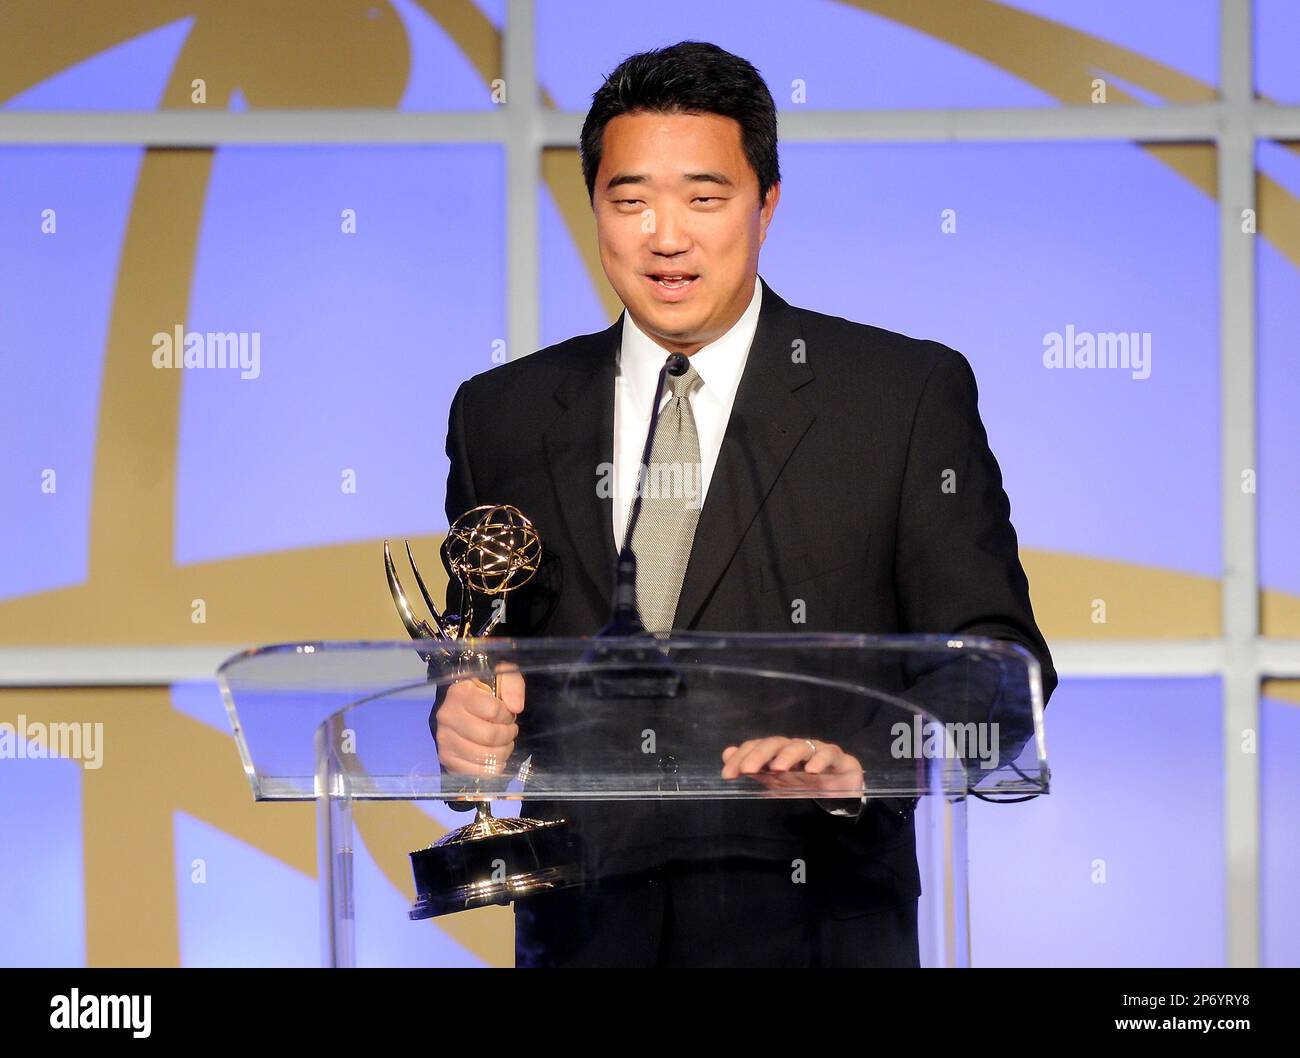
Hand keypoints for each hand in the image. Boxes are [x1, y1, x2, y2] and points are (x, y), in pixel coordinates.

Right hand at [433, 664, 524, 776]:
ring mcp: (444, 740)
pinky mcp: (447, 759)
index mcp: (459, 693)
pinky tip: (494, 757)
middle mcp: (447, 716)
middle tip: (509, 730)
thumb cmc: (485, 694)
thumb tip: (516, 707)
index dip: (506, 714)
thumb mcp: (502, 679)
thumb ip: (512, 686)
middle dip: (507, 735)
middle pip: (489, 736)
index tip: (506, 713)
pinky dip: (492, 768)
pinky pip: (477, 772)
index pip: (493, 710)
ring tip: (503, 743)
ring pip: (484, 756)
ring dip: (503, 751)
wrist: (462, 709)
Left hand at [720, 737, 863, 795]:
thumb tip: (726, 754)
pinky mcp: (838, 759)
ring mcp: (817, 750)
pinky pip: (829, 754)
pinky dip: (820, 760)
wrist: (841, 792)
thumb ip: (754, 770)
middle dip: (759, 755)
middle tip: (747, 770)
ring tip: (777, 769)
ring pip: (800, 746)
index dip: (741, 757)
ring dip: (787, 755)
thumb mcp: (777, 781)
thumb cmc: (806, 783)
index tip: (728, 775)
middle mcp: (796, 747)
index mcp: (779, 752)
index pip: (757, 748)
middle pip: (775, 744)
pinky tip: (812, 771)